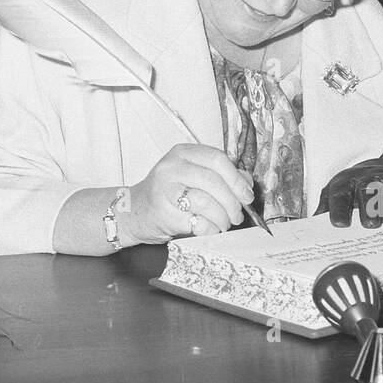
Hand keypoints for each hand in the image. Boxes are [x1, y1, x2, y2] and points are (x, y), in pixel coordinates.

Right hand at [119, 144, 254, 244]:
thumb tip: (246, 183)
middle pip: (213, 181)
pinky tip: (209, 229)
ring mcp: (165, 190)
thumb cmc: (168, 193)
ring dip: (223, 218)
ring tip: (224, 224)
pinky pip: (198, 222)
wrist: (134, 211)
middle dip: (232, 202)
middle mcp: (171, 167)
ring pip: (207, 202)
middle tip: (238, 215)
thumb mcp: (192, 175)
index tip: (247, 195)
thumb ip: (220, 175)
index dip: (236, 178)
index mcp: (182, 153)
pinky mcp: (164, 213)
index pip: (217, 159)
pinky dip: (210, 229)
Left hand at [315, 159, 382, 228]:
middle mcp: (365, 179)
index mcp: (344, 184)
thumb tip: (310, 231)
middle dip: (368, 208)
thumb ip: (324, 211)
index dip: (338, 209)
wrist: (376, 168)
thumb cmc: (352, 189)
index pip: (339, 195)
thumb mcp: (334, 194)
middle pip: (367, 191)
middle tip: (370, 224)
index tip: (339, 224)